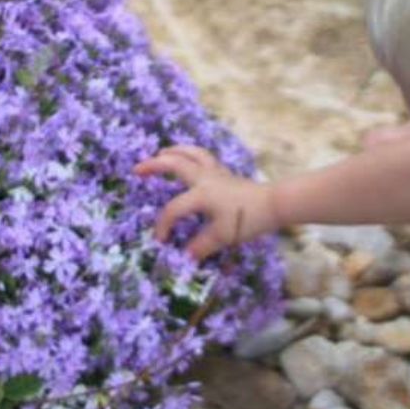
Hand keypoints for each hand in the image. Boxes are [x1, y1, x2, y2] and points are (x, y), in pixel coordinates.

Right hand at [135, 145, 277, 259]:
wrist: (272, 204)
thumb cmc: (248, 220)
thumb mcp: (223, 237)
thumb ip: (200, 246)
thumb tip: (184, 256)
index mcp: (201, 195)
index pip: (174, 209)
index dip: (163, 226)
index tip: (160, 242)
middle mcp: (204, 178)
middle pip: (174, 164)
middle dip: (153, 166)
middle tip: (136, 170)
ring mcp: (214, 172)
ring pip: (190, 153)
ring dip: (173, 151)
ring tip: (160, 153)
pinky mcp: (223, 172)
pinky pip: (202, 156)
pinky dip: (191, 153)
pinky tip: (187, 157)